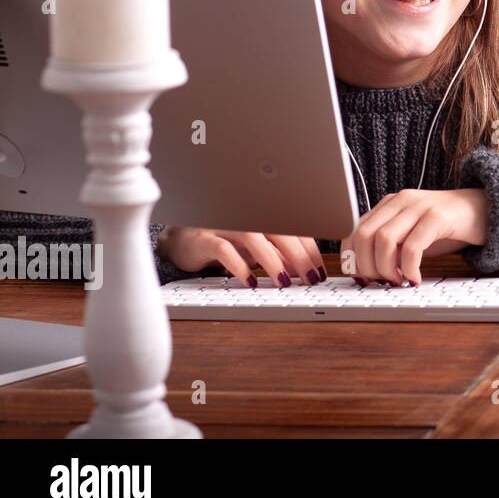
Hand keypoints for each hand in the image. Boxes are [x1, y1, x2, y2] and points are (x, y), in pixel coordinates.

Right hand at [158, 226, 326, 287]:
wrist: (180, 239)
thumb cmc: (224, 240)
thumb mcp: (255, 248)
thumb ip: (278, 255)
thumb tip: (304, 270)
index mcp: (262, 215)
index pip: (294, 229)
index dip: (310, 250)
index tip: (319, 271)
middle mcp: (246, 216)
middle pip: (279, 231)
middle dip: (299, 256)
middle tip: (310, 278)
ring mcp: (224, 224)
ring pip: (254, 237)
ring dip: (272, 261)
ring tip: (284, 282)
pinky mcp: (203, 237)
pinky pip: (223, 248)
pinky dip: (238, 264)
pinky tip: (249, 280)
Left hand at [342, 188, 488, 286]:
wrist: (484, 209)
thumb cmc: (446, 226)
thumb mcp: (412, 235)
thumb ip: (391, 247)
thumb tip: (368, 274)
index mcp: (389, 204)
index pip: (353, 231)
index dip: (352, 259)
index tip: (362, 278)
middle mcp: (400, 201)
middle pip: (364, 235)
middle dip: (368, 266)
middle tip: (382, 283)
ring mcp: (419, 206)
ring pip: (384, 239)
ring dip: (387, 268)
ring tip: (399, 281)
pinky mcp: (438, 216)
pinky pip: (413, 246)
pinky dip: (410, 267)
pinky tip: (415, 278)